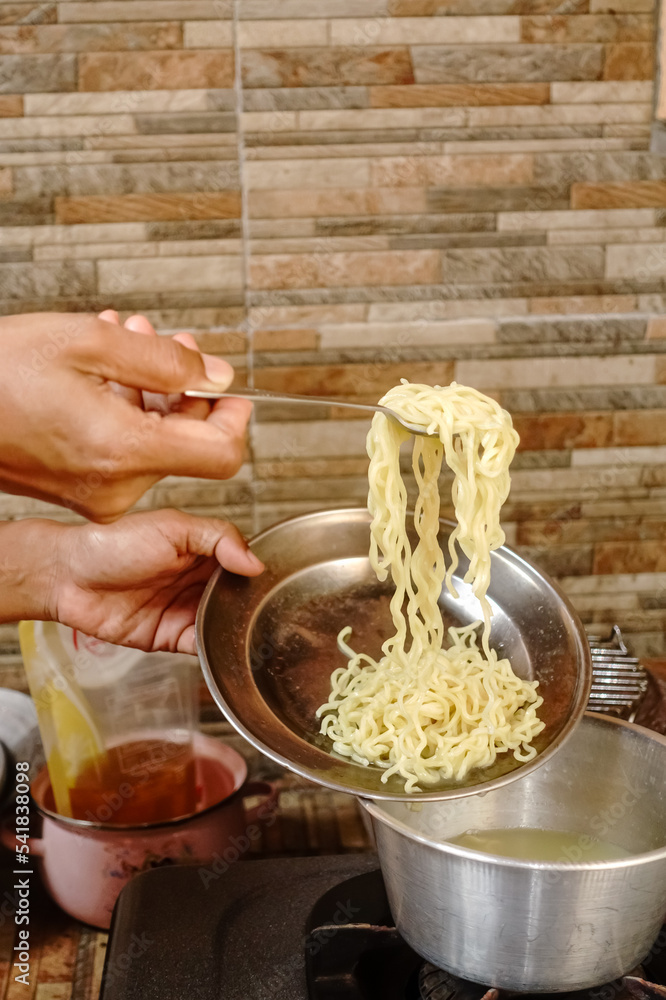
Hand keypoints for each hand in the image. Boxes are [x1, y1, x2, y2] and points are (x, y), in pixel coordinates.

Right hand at [0, 311, 251, 520]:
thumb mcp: (87, 341)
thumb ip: (165, 361)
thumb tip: (217, 377)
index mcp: (122, 450)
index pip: (221, 455)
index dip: (235, 418)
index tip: (229, 389)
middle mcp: (114, 485)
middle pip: (187, 442)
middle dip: (180, 384)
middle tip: (156, 339)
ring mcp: (96, 495)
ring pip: (156, 443)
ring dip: (148, 389)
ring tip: (118, 343)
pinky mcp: (80, 493)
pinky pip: (126, 452)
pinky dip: (125, 410)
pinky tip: (100, 374)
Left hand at [46, 510, 264, 653]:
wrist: (69, 577)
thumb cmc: (113, 542)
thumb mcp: (172, 527)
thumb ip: (218, 538)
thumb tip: (254, 562)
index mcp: (202, 549)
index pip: (243, 561)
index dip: (259, 571)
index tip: (279, 580)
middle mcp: (197, 580)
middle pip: (237, 595)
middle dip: (253, 604)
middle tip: (274, 612)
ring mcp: (185, 609)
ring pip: (224, 623)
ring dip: (237, 629)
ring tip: (255, 633)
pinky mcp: (170, 637)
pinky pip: (202, 646)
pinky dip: (216, 650)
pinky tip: (227, 649)